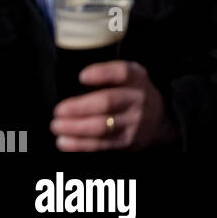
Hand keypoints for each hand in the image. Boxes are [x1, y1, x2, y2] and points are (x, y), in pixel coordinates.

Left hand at [50, 60, 176, 151]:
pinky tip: (64, 142)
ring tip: (56, 126)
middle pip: (107, 102)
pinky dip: (79, 145)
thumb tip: (73, 79)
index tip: (81, 76)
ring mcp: (133, 122)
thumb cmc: (134, 91)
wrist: (160, 117)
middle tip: (58, 110)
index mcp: (136, 77)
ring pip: (102, 126)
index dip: (102, 74)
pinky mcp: (126, 141)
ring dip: (75, 128)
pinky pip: (100, 145)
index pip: (122, 72)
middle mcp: (137, 98)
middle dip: (79, 107)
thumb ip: (110, 73)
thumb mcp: (131, 74)